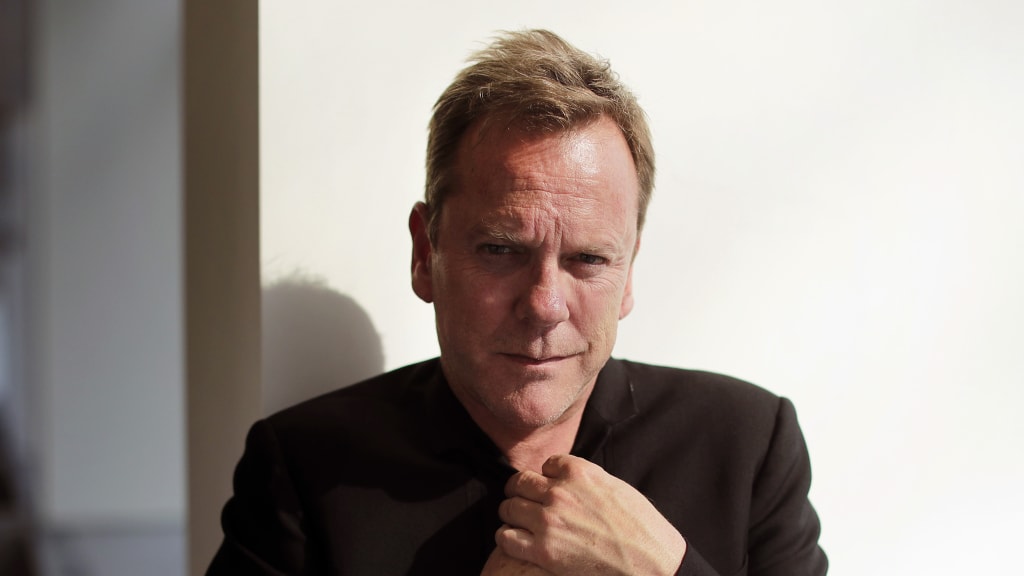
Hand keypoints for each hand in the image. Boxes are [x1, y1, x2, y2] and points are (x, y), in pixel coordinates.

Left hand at [496, 454, 685, 575]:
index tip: (548, 487)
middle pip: (519, 482)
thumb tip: (566, 478)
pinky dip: (508, 537)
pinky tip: (517, 540)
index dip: (545, 477)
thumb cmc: (640, 526)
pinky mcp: (544, 551)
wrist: (650, 562)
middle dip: (519, 491)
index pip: (545, 464)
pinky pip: (507, 537)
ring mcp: (548, 521)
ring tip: (518, 522)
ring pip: (508, 508)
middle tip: (522, 500)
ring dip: (511, 513)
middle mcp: (559, 492)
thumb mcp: (614, 486)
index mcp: (578, 472)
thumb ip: (586, 479)